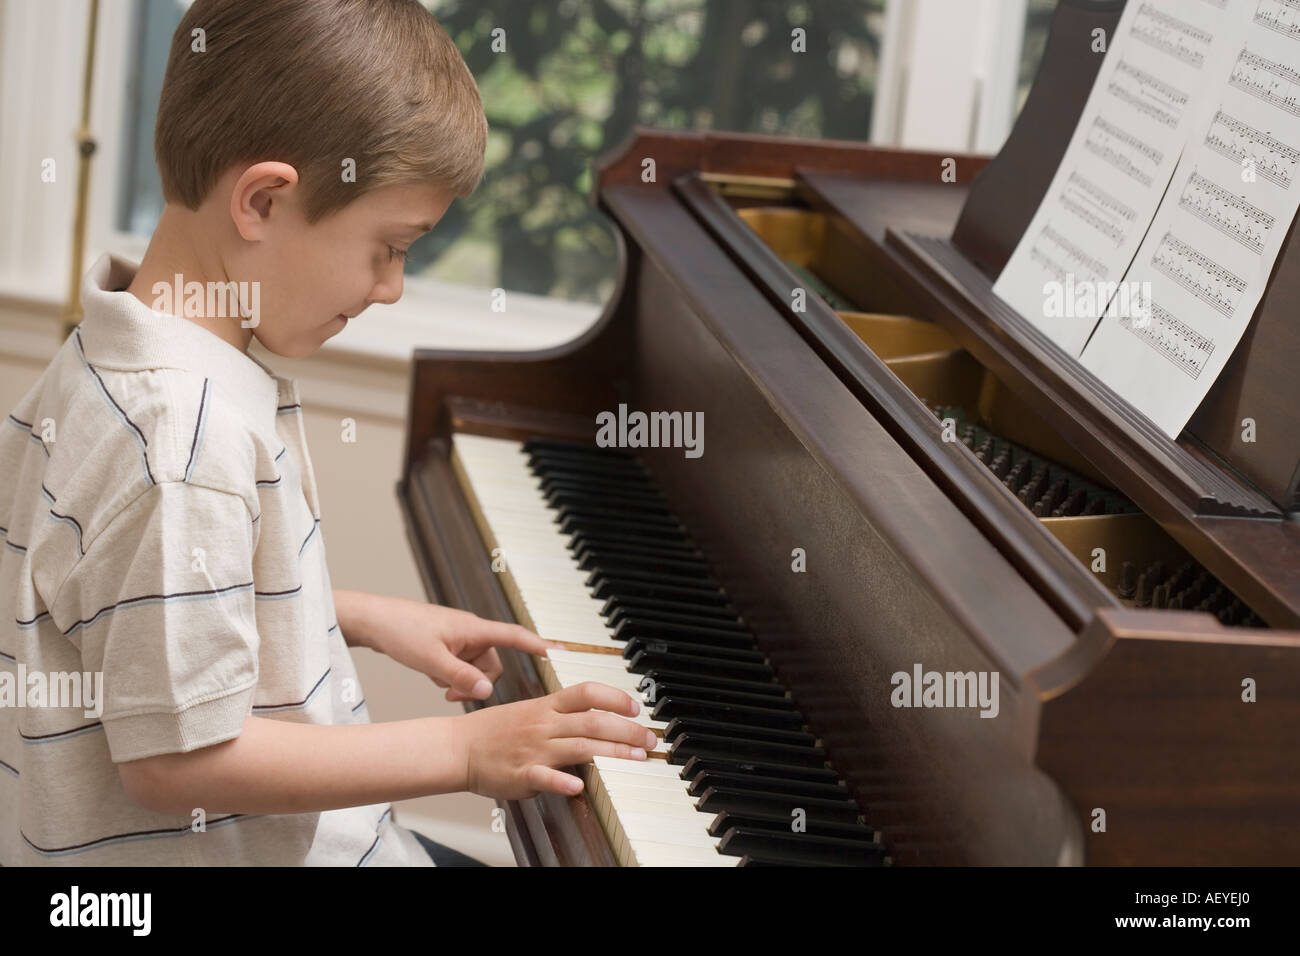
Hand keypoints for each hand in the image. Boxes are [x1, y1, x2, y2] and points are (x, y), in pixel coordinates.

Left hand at [355, 593, 557, 701]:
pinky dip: (451, 676)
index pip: (515, 636)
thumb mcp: (431, 661)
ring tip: (439, 685)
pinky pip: (460, 667)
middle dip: (478, 682)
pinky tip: (432, 677)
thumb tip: (486, 691)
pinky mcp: (446, 645)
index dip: (539, 645)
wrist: (374, 620)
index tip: (561, 651)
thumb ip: (460, 677)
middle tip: (452, 694)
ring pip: (475, 668)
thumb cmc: (401, 631)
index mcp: (473, 629)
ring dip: (462, 681)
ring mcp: (458, 639)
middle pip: (492, 664)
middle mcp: (470, 632)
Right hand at [457, 682, 658, 798]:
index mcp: (546, 706)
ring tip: (637, 758)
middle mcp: (543, 724)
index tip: (637, 708)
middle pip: (593, 721)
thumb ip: (563, 715)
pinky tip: (580, 785)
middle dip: (628, 730)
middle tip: (651, 740)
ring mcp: (534, 749)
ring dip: (613, 752)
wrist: (458, 747)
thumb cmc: (495, 731)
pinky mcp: (521, 774)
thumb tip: (597, 719)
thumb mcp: (531, 711)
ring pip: (579, 746)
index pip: (587, 693)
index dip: (615, 698)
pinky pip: (544, 777)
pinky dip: (563, 781)